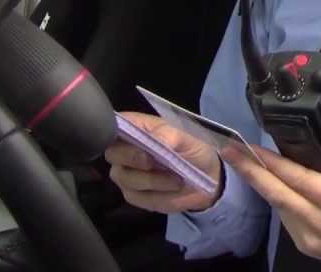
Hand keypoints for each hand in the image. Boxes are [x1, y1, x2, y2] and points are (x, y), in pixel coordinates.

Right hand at [104, 111, 222, 213]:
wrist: (207, 178)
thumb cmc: (192, 150)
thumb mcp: (186, 138)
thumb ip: (168, 135)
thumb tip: (156, 140)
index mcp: (137, 128)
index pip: (114, 124)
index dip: (115, 130)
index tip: (133, 138)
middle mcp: (125, 150)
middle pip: (112, 152)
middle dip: (133, 157)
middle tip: (153, 161)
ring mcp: (127, 174)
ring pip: (124, 177)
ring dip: (151, 179)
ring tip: (176, 178)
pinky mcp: (133, 195)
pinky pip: (135, 196)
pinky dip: (155, 193)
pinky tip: (171, 188)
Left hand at [223, 124, 320, 271]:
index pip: (299, 179)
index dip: (271, 162)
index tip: (249, 146)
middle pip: (277, 193)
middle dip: (251, 170)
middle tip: (230, 149)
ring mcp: (312, 237)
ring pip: (278, 206)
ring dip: (259, 183)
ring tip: (243, 161)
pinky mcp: (309, 246)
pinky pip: (286, 218)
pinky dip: (274, 198)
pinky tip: (268, 183)